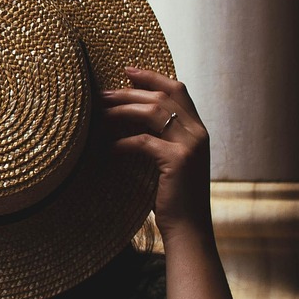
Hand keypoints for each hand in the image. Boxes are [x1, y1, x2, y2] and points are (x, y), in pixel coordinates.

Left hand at [101, 67, 211, 239]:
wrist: (189, 228)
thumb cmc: (173, 196)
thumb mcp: (169, 161)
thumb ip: (159, 138)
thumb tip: (126, 119)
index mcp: (198, 129)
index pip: (178, 90)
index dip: (152, 77)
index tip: (127, 70)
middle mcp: (198, 132)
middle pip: (162, 97)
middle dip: (128, 92)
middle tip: (101, 94)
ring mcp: (191, 145)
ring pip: (154, 112)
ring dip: (122, 110)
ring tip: (99, 113)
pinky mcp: (179, 161)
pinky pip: (143, 142)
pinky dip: (122, 143)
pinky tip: (108, 148)